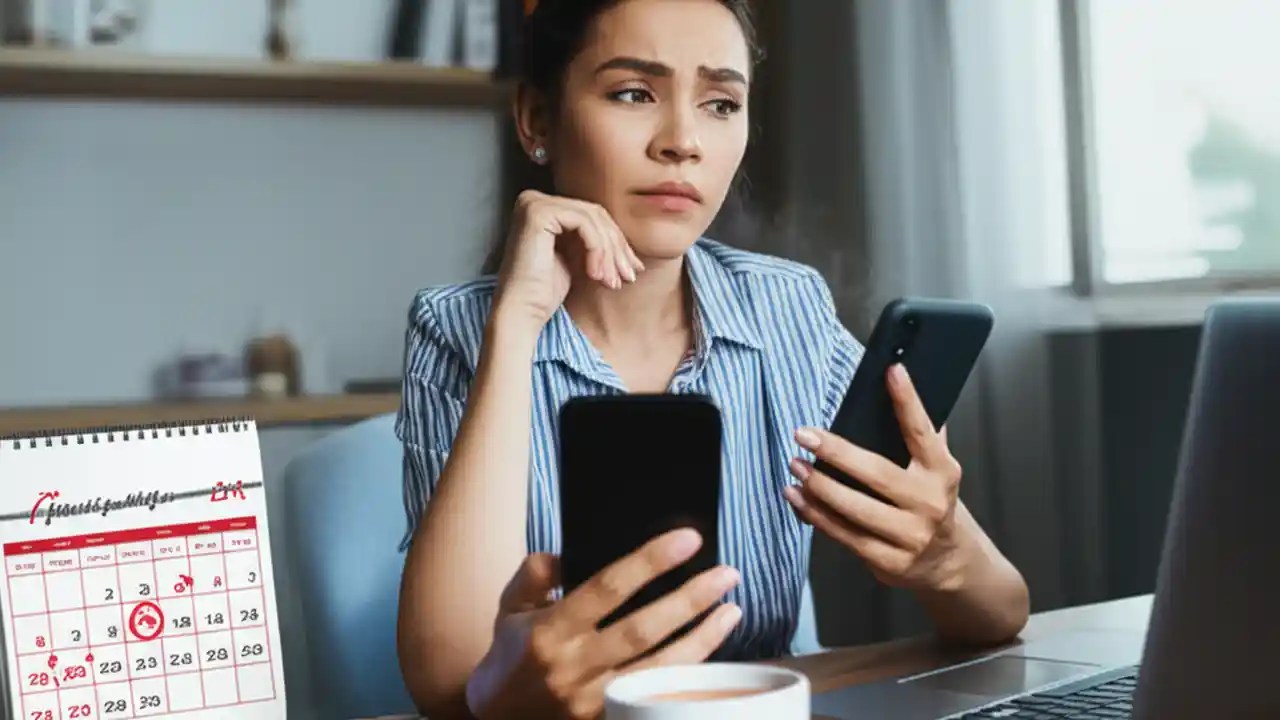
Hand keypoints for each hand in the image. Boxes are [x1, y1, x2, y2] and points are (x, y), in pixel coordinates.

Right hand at [465, 529, 741, 719]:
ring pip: (660, 670)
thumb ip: (537, 572)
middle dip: (691, 599)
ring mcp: (592, 702)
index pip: (607, 588)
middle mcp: (573, 668)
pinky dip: (689, 675)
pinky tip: (711, 650)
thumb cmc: (512, 653)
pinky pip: (657, 696)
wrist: (497, 719)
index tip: (688, 539)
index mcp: (549, 631)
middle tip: (727, 573)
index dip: (650, 561)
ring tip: (732, 609)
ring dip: (703, 639)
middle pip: (643, 630)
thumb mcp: (511, 605)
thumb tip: (572, 553)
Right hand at [494, 190, 644, 327]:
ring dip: (609, 253)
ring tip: (612, 281)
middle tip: (628, 276)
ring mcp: (534, 203)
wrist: (522, 311)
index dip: (617, 243)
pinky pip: (584, 223)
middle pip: (595, 214)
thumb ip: (598, 245)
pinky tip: (594, 275)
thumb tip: (632, 253)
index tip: (631, 271)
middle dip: (617, 248)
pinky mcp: (539, 212)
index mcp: (544, 208)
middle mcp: (535, 199)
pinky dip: (597, 250)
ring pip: (593, 218)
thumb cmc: (545, 292)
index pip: (592, 216)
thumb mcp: (578, 260)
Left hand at [784, 364, 971, 591]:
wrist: (947, 562)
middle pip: (876, 473)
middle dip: (836, 453)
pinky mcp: (889, 561)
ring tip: (795, 464)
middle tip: (804, 434)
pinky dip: (815, 515)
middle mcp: (928, 502)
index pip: (922, 431)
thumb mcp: (935, 469)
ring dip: (819, 486)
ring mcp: (910, 535)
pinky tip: (796, 497)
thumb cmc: (929, 502)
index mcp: (941, 471)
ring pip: (854, 508)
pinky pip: (844, 535)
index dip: (908, 400)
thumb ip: (922, 434)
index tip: (891, 371)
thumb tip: (901, 384)